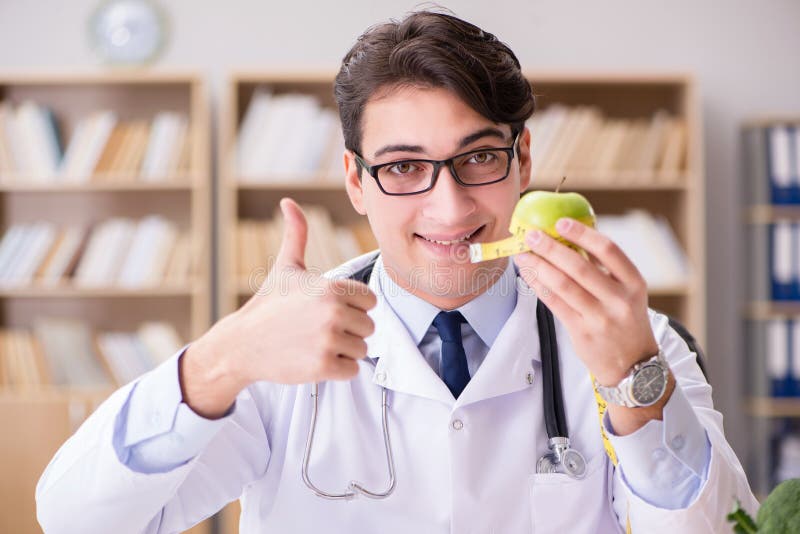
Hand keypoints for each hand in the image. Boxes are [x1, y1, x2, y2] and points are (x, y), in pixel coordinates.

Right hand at [181, 198, 376, 417]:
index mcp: (331, 287)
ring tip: (315, 343)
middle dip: (348, 330)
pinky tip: (314, 359)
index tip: (328, 309)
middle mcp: (333, 312)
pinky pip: (351, 371)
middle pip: (368, 327)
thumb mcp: (286, 267)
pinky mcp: (323, 367)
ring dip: (343, 350)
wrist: (242, 344)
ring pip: (361, 349)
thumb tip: (288, 202)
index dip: (352, 306)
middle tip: (318, 329)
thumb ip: (296, 234)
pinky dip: (337, 370)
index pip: (370, 301)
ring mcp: (329, 341)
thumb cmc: (268, 305)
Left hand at [512, 217, 658, 386]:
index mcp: (634, 283)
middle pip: (579, 266)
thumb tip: (571, 237)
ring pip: (563, 285)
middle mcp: (619, 299)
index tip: (560, 222)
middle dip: (551, 248)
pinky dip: (538, 285)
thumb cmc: (625, 320)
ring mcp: (600, 317)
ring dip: (538, 266)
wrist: (633, 365)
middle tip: (531, 235)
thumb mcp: (628, 293)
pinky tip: (528, 274)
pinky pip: (554, 303)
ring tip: (523, 254)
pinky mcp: (581, 332)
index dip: (582, 233)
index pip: (608, 250)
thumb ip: (605, 268)